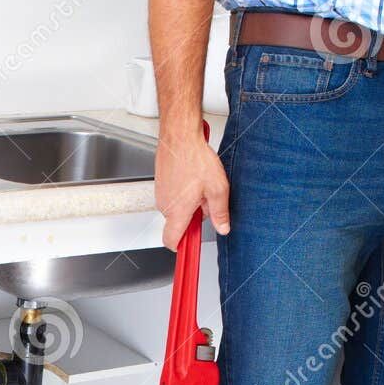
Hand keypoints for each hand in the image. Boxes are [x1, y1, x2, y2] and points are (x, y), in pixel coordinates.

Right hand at [156, 129, 229, 249]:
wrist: (179, 137)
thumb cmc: (194, 159)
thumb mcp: (217, 188)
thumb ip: (220, 213)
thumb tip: (223, 227)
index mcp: (178, 211)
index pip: (171, 241)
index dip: (181, 247)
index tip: (191, 247)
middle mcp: (165, 206)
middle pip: (178, 224)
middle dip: (193, 217)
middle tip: (207, 201)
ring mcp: (161, 194)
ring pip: (176, 209)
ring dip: (189, 203)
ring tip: (200, 185)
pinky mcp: (160, 184)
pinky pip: (172, 196)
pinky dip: (183, 192)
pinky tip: (192, 178)